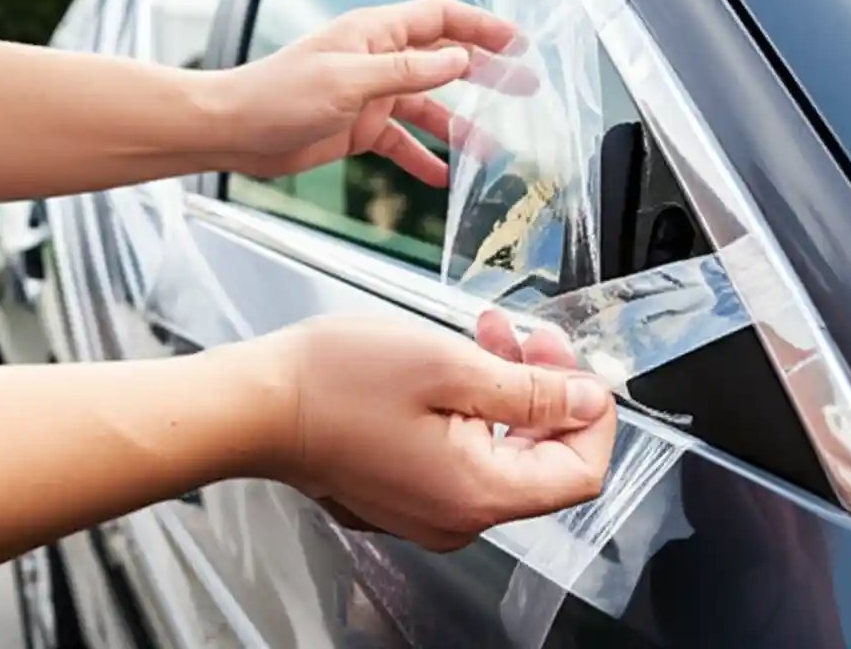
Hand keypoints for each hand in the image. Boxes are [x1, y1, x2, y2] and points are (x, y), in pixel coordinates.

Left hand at [209, 0, 530, 184]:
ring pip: (429, 108)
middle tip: (525, 87)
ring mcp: (371, 94)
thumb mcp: (349, 81)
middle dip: (486, 74)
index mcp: (375, 33)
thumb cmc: (279, 95)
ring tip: (491, 151)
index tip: (517, 42)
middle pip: (444, 61)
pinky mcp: (361, 128)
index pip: (440, 19)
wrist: (235, 130)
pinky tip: (443, 177)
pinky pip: (403, 142)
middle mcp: (378, 60)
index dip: (481, 27)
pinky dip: (423, 158)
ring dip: (460, 126)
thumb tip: (459, 59)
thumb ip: (407, 71)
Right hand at [220, 311, 615, 551]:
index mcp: (480, 494)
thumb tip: (589, 401)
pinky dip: (476, 408)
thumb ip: (533, 392)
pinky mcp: (406, 493)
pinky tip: (460, 362)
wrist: (256, 406)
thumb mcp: (453, 367)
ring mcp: (430, 510)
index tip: (578, 364)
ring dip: (512, 390)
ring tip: (493, 333)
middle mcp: (460, 517)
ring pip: (504, 453)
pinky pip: (465, 456)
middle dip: (550, 391)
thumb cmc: (338, 382)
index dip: (594, 416)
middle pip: (543, 462)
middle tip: (531, 333)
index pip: (581, 473)